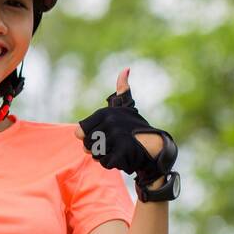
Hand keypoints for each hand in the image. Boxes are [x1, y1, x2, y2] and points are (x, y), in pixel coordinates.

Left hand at [74, 68, 177, 188]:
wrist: (155, 144)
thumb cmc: (136, 126)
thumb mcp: (127, 106)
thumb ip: (122, 89)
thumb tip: (125, 69)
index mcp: (104, 113)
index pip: (79, 132)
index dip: (88, 137)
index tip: (101, 134)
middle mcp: (109, 123)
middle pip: (86, 146)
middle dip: (96, 148)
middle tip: (111, 144)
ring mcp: (116, 137)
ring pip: (95, 155)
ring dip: (105, 156)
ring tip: (118, 149)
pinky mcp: (123, 152)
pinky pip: (106, 163)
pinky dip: (113, 163)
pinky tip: (122, 156)